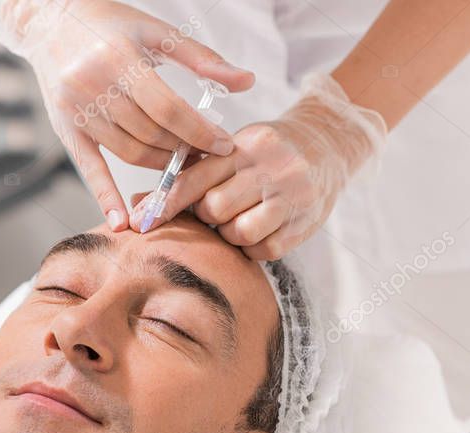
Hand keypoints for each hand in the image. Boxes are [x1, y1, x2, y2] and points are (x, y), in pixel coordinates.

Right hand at [0, 0, 254, 228]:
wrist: (48, 19)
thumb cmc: (109, 22)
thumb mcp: (156, 30)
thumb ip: (203, 59)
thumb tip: (248, 82)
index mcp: (119, 58)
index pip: (169, 109)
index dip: (200, 132)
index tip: (224, 146)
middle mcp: (92, 84)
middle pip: (151, 134)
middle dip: (185, 150)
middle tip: (210, 159)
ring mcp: (76, 109)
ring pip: (129, 152)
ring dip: (161, 167)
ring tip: (185, 168)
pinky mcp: (65, 127)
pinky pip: (89, 167)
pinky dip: (106, 196)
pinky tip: (123, 222)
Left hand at [129, 73, 386, 260]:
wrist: (328, 145)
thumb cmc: (268, 151)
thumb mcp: (234, 148)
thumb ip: (194, 171)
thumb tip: (142, 201)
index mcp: (244, 147)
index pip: (195, 177)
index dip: (165, 202)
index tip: (142, 221)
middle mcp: (268, 169)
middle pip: (216, 208)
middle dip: (208, 217)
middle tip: (217, 212)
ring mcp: (290, 196)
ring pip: (240, 232)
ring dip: (232, 234)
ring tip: (241, 220)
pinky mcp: (304, 223)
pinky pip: (265, 249)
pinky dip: (256, 246)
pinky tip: (262, 230)